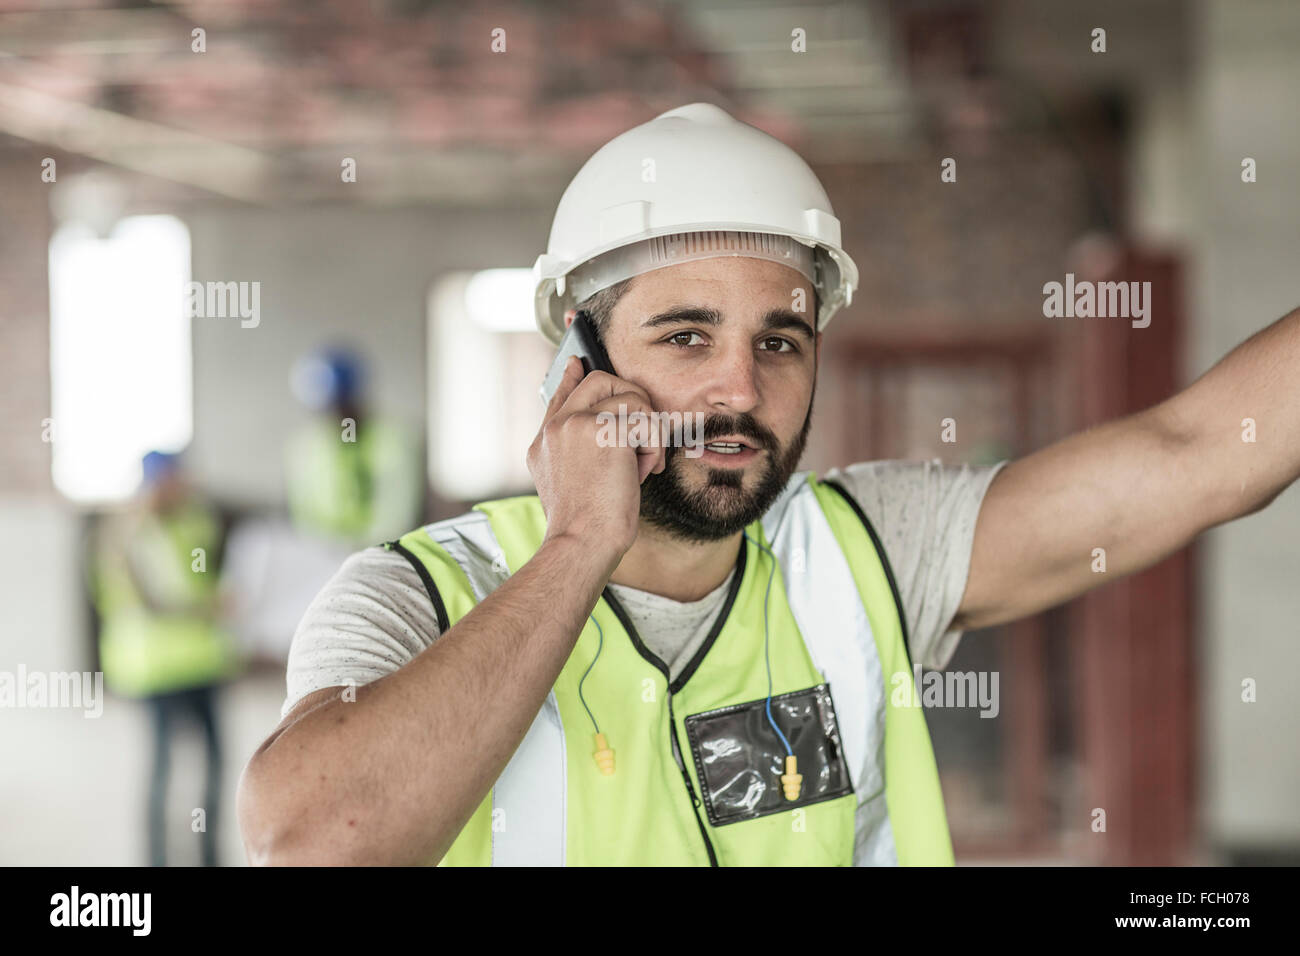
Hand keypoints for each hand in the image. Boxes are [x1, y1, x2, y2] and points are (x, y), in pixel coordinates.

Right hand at [527, 356, 665, 558]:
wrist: (582, 542)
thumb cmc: (583, 524)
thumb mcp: (564, 483)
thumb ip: (572, 451)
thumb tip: (597, 427)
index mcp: (544, 440)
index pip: (560, 394)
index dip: (571, 376)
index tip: (576, 363)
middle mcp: (557, 427)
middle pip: (600, 381)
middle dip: (633, 400)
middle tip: (643, 433)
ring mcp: (578, 424)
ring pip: (632, 398)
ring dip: (647, 433)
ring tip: (641, 466)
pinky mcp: (605, 431)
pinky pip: (648, 422)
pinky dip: (655, 448)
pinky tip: (645, 472)